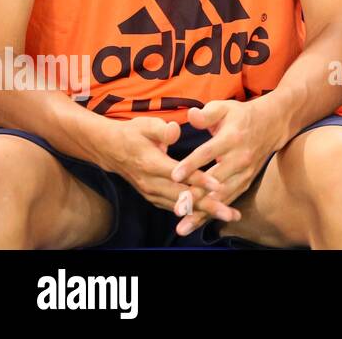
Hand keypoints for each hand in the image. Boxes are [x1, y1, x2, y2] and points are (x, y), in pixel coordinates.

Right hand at [102, 117, 229, 219]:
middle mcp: (151, 182)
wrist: (110, 149)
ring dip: (204, 213)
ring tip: (228, 216)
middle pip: (183, 197)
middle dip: (208, 206)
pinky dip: (192, 212)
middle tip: (231, 214)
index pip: (178, 174)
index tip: (218, 185)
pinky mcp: (152, 196)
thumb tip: (175, 131)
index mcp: (151, 163)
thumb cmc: (132, 133)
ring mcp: (151, 192)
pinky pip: (175, 207)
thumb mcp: (145, 125)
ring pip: (180, 206)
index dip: (198, 180)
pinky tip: (211, 214)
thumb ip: (162, 129)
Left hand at [168, 99, 283, 235]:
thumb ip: (206, 114)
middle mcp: (240, 157)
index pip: (208, 152)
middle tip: (177, 209)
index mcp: (232, 137)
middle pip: (215, 180)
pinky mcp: (246, 181)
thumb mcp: (225, 107)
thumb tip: (190, 116)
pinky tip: (197, 223)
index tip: (174, 176)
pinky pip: (229, 199)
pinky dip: (213, 213)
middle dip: (196, 196)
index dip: (191, 164)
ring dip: (203, 212)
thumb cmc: (241, 115)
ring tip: (184, 226)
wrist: (274, 123)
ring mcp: (245, 172)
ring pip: (222, 195)